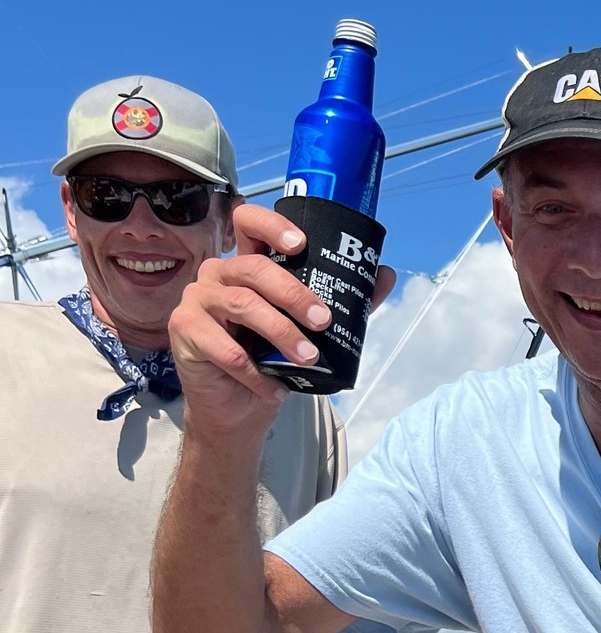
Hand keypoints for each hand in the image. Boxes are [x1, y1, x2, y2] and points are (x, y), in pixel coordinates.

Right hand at [167, 205, 398, 441]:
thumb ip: (344, 303)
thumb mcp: (308, 330)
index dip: (272, 225)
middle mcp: (219, 274)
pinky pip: (227, 350)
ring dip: (281, 333)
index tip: (301, 244)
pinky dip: (257, 373)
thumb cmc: (270, 362)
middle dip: (294, 294)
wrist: (239, 409)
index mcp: (247, 266)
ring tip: (308, 357)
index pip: (249, 224)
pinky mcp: (184, 331)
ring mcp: (198, 300)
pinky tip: (275, 388)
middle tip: (322, 321)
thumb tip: (384, 274)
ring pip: (243, 305)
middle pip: (254, 268)